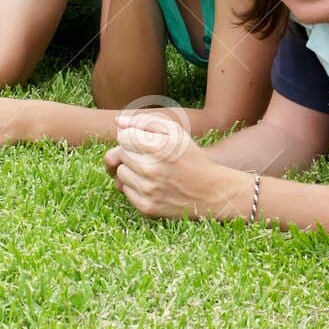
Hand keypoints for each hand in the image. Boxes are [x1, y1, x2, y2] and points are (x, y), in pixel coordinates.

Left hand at [106, 111, 235, 220]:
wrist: (210, 192)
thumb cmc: (190, 157)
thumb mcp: (175, 132)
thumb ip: (146, 122)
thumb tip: (118, 121)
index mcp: (158, 147)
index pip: (123, 137)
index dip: (133, 137)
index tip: (146, 142)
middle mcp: (151, 169)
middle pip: (119, 154)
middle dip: (131, 153)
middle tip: (149, 157)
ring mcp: (148, 190)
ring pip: (120, 173)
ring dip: (131, 170)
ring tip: (150, 170)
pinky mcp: (146, 206)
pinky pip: (126, 191)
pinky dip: (135, 186)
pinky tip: (151, 184)